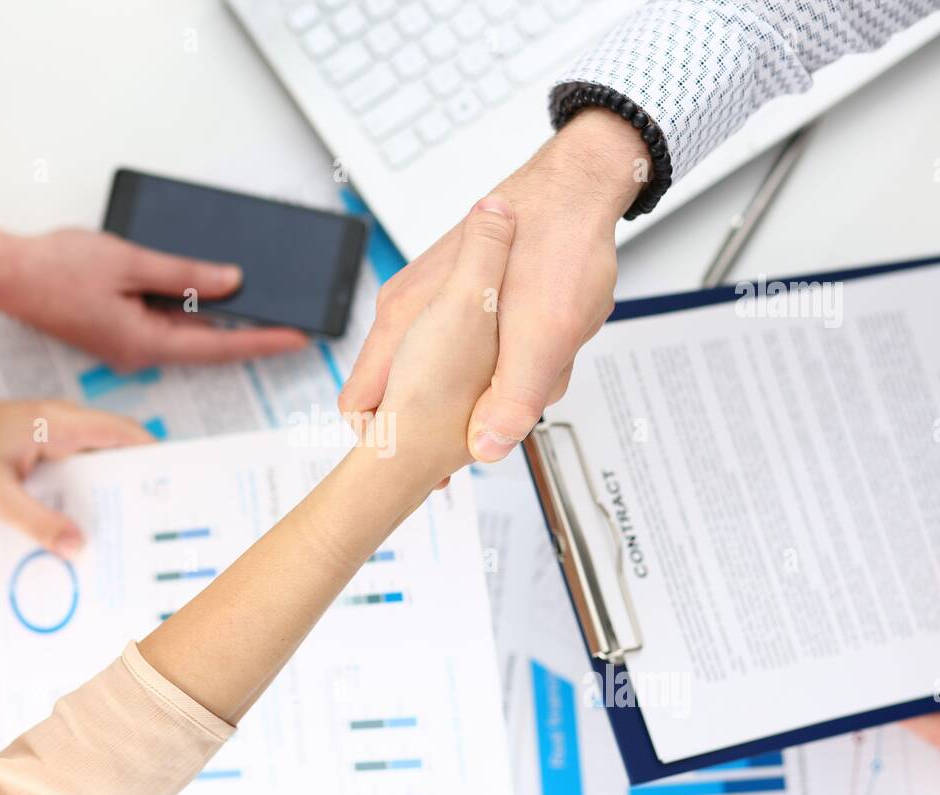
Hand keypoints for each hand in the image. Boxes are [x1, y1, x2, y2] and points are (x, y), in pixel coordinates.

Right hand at [0, 228, 309, 369]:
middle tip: (293, 323)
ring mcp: (128, 344)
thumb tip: (232, 283)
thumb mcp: (130, 262)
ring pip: (187, 335)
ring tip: (264, 306)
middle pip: (208, 345)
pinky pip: (166, 324)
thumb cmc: (55, 268)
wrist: (6, 274)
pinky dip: (192, 311)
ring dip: (222, 322)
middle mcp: (139, 352)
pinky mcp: (118, 331)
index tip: (298, 338)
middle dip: (251, 334)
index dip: (263, 341)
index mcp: (144, 342)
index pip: (219, 346)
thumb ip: (185, 274)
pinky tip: (211, 293)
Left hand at [0, 399, 154, 556]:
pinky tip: (92, 518)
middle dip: (141, 478)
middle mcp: (65, 422)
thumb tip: (77, 548)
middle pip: (120, 447)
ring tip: (133, 523)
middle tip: (158, 515)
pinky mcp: (51, 445)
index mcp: (59, 423)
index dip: (153, 455)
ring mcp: (59, 433)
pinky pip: (83, 465)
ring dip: (116, 486)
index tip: (175, 483)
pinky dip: (93, 489)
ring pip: (103, 458)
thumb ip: (35, 521)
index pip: (122, 432)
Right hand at [341, 110, 646, 461]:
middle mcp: (406, 308)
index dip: (387, 442)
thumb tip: (486, 449)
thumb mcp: (545, 335)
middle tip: (505, 403)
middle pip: (402, 395)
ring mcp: (428, 298)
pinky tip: (534, 342)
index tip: (428, 462)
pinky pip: (466, 347)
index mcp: (405, 319)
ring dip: (487, 385)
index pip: (359, 403)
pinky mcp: (454, 291)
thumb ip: (512, 395)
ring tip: (532, 363)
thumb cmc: (560, 247)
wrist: (580, 187)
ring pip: (443, 373)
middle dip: (457, 413)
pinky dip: (500, 357)